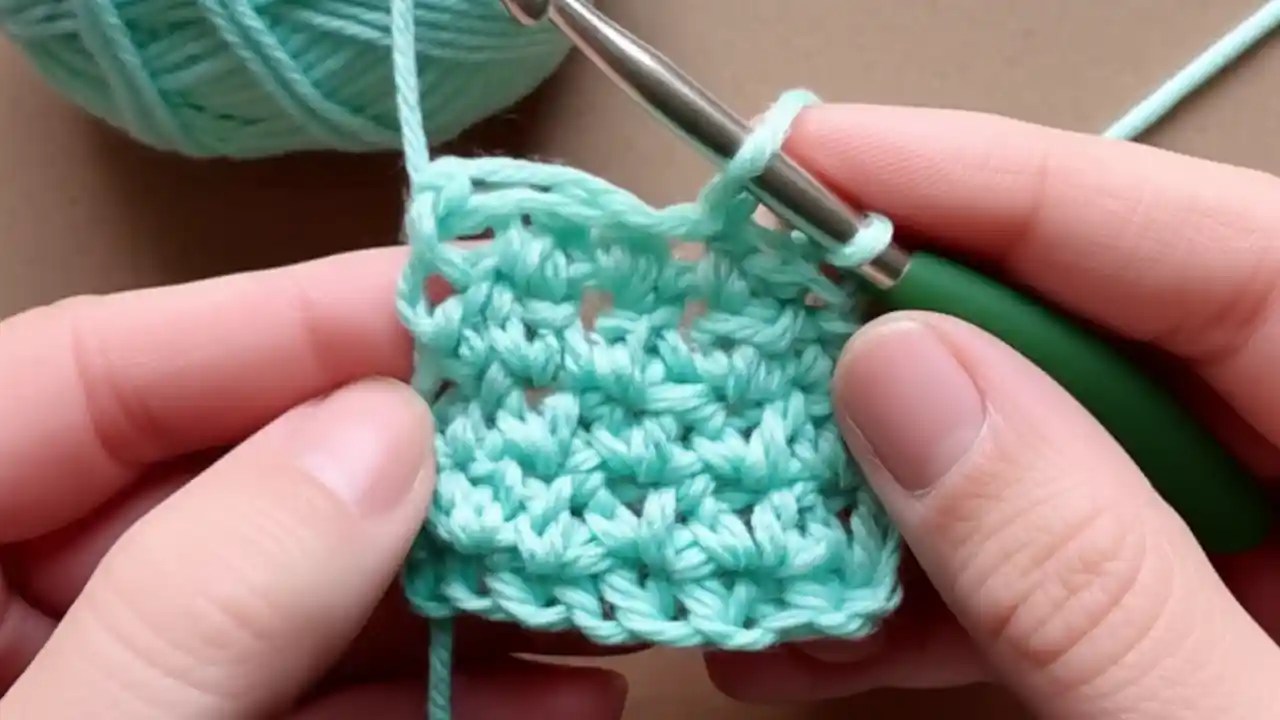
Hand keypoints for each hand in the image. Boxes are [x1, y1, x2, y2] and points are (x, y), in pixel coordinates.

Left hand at [0, 250, 626, 717]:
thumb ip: (200, 604)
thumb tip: (383, 436)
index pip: (93, 375)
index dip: (276, 323)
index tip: (451, 297)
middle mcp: (32, 613)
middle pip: (233, 485)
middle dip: (406, 469)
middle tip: (558, 430)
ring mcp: (129, 698)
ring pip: (306, 605)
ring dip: (461, 596)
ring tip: (594, 565)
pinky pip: (327, 716)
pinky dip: (441, 705)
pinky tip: (559, 696)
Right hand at [706, 105, 1279, 716]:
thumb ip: (1088, 576)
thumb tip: (903, 384)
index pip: (1214, 249)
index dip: (1000, 188)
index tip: (823, 167)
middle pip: (1101, 346)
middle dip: (911, 354)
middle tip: (758, 339)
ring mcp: (1261, 562)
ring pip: (1048, 465)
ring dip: (888, 500)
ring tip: (759, 507)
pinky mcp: (1193, 640)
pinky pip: (1052, 578)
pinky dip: (931, 605)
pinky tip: (828, 630)